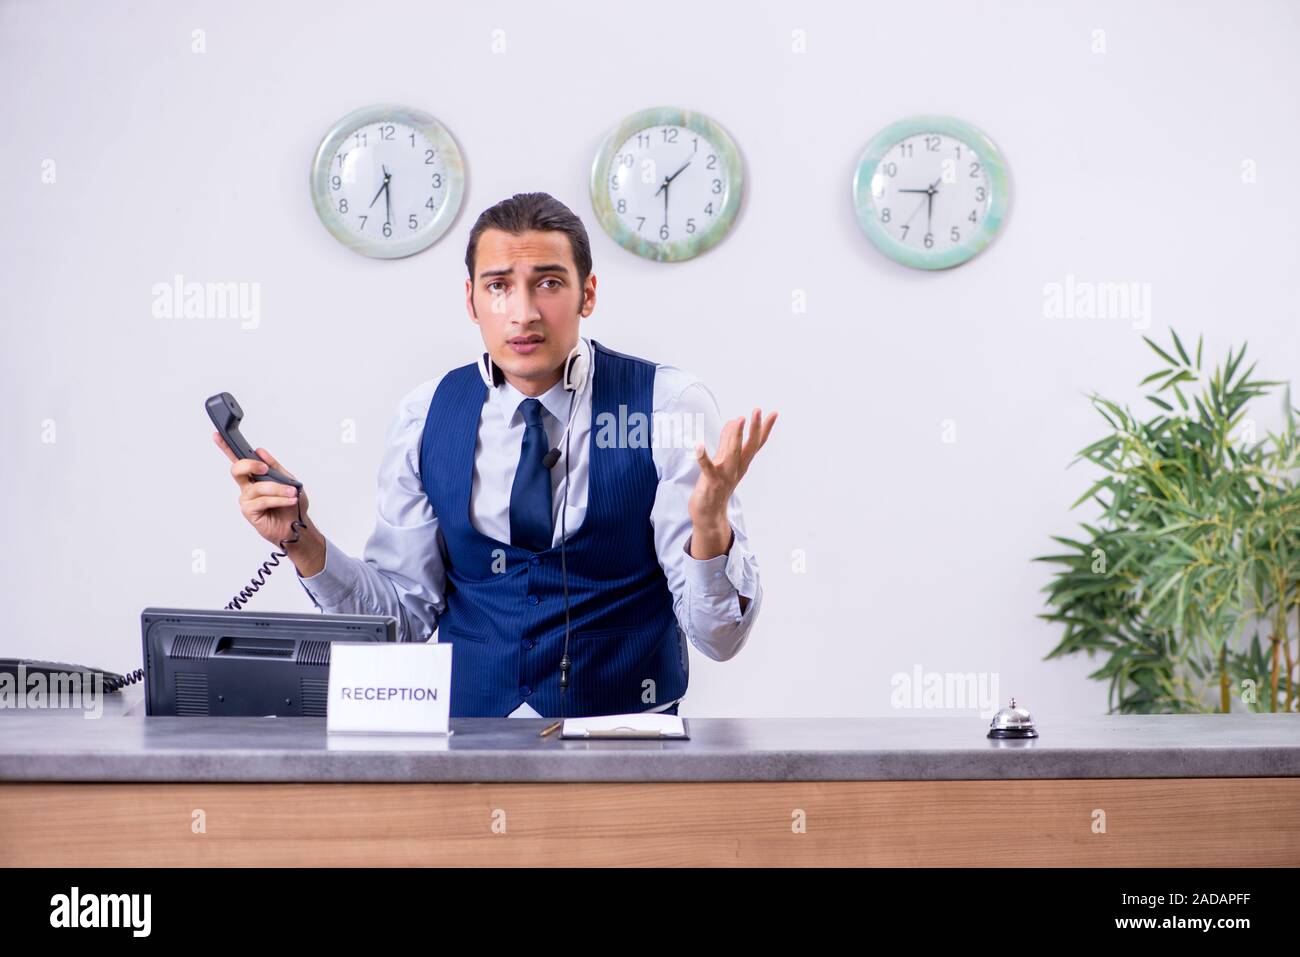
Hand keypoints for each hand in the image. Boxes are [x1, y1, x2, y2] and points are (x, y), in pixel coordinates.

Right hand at [213, 431, 310, 550]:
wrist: (298, 526)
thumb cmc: (292, 505)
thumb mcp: (289, 480)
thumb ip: (275, 466)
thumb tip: (260, 451)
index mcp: (255, 477)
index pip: (238, 460)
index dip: (226, 448)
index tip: (217, 435)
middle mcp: (247, 487)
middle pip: (237, 469)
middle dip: (249, 465)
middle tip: (264, 468)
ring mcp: (247, 500)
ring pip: (257, 487)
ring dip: (277, 489)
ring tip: (292, 493)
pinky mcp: (249, 512)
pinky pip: (262, 501)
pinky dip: (278, 499)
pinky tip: (289, 500)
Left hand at [688, 407, 777, 544]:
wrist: (710, 515)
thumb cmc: (716, 485)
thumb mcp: (724, 460)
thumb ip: (728, 441)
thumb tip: (733, 422)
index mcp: (742, 463)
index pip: (756, 443)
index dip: (765, 428)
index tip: (774, 413)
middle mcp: (737, 468)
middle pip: (750, 446)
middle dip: (755, 428)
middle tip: (758, 410)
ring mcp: (726, 475)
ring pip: (733, 453)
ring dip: (736, 436)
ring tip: (738, 420)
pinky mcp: (712, 481)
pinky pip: (708, 468)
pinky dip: (702, 457)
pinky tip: (698, 445)